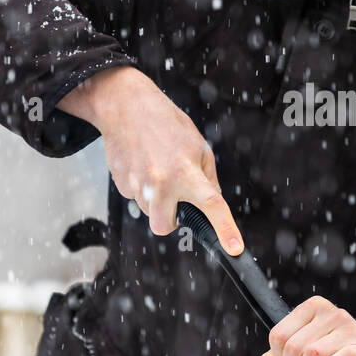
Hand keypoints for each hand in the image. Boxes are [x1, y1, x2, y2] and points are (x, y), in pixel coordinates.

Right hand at [57, 65, 243, 255]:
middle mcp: (161, 183)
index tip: (234, 248)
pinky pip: (134, 198)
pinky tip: (142, 164)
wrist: (125, 106)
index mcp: (186, 172)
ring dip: (155, 199)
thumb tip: (213, 203)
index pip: (212, 205)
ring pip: (149, 212)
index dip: (225, 229)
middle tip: (174, 197)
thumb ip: (207, 178)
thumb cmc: (165, 123)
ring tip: (156, 168)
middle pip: (165, 226)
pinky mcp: (120, 183)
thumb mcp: (198, 146)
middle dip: (170, 218)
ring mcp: (137, 185)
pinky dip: (140, 187)